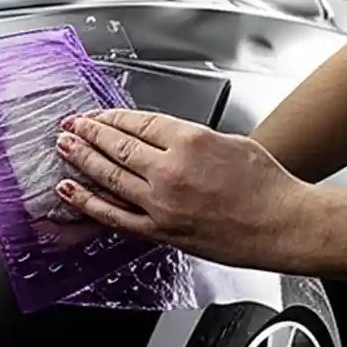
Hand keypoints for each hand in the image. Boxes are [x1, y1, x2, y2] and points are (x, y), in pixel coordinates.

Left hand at [54, 109, 323, 271]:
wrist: (282, 225)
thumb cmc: (267, 186)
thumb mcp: (229, 141)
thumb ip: (190, 139)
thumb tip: (162, 139)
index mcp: (189, 140)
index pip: (137, 122)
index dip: (110, 117)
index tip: (96, 115)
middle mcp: (170, 170)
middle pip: (117, 146)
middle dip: (88, 134)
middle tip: (69, 126)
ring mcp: (162, 203)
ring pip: (110, 177)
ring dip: (81, 161)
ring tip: (63, 148)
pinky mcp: (161, 231)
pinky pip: (115, 216)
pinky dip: (89, 203)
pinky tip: (71, 191)